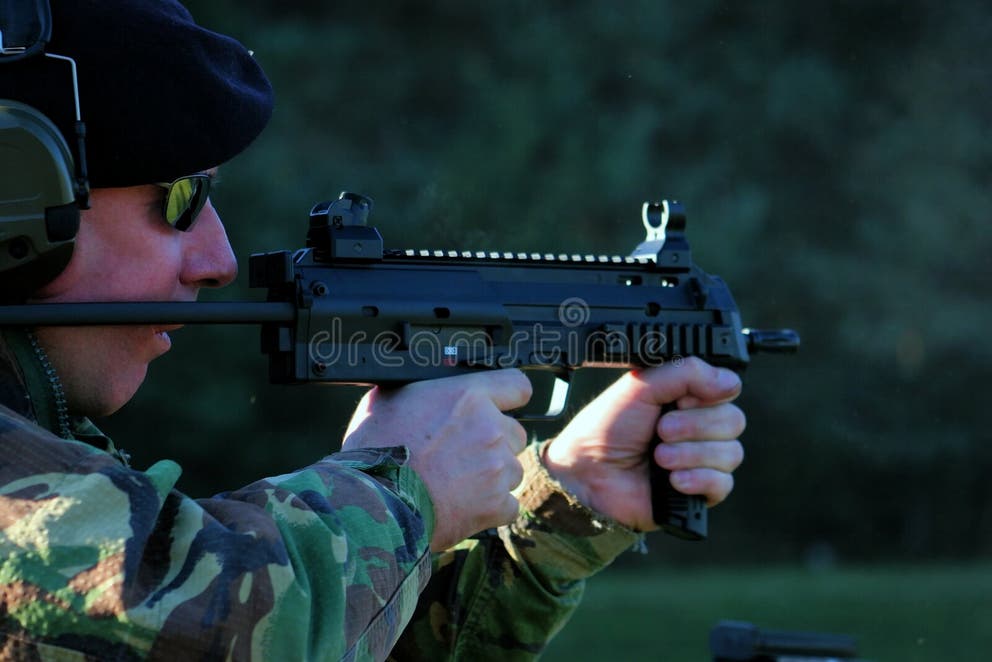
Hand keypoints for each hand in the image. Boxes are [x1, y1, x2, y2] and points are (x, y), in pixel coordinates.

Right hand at [343, 369, 531, 550]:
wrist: (374, 501)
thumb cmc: (374, 448)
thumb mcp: (390, 398)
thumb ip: (424, 390)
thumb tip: (428, 388)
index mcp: (469, 396)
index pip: (517, 386)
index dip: (509, 396)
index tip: (502, 406)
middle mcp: (491, 428)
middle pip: (514, 433)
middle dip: (495, 443)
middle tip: (462, 455)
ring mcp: (497, 468)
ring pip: (513, 470)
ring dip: (493, 477)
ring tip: (457, 484)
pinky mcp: (496, 504)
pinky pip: (508, 505)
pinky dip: (490, 508)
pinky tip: (462, 506)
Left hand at [543, 357, 744, 531]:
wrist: (587, 473)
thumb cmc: (605, 430)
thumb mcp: (641, 386)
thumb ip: (686, 373)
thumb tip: (729, 380)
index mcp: (686, 399)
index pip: (727, 390)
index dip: (708, 395)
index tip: (680, 400)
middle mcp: (698, 428)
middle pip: (734, 420)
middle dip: (695, 425)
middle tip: (661, 430)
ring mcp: (700, 460)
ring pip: (731, 452)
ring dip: (691, 453)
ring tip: (659, 457)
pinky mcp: (699, 492)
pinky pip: (723, 484)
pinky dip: (698, 479)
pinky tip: (672, 479)